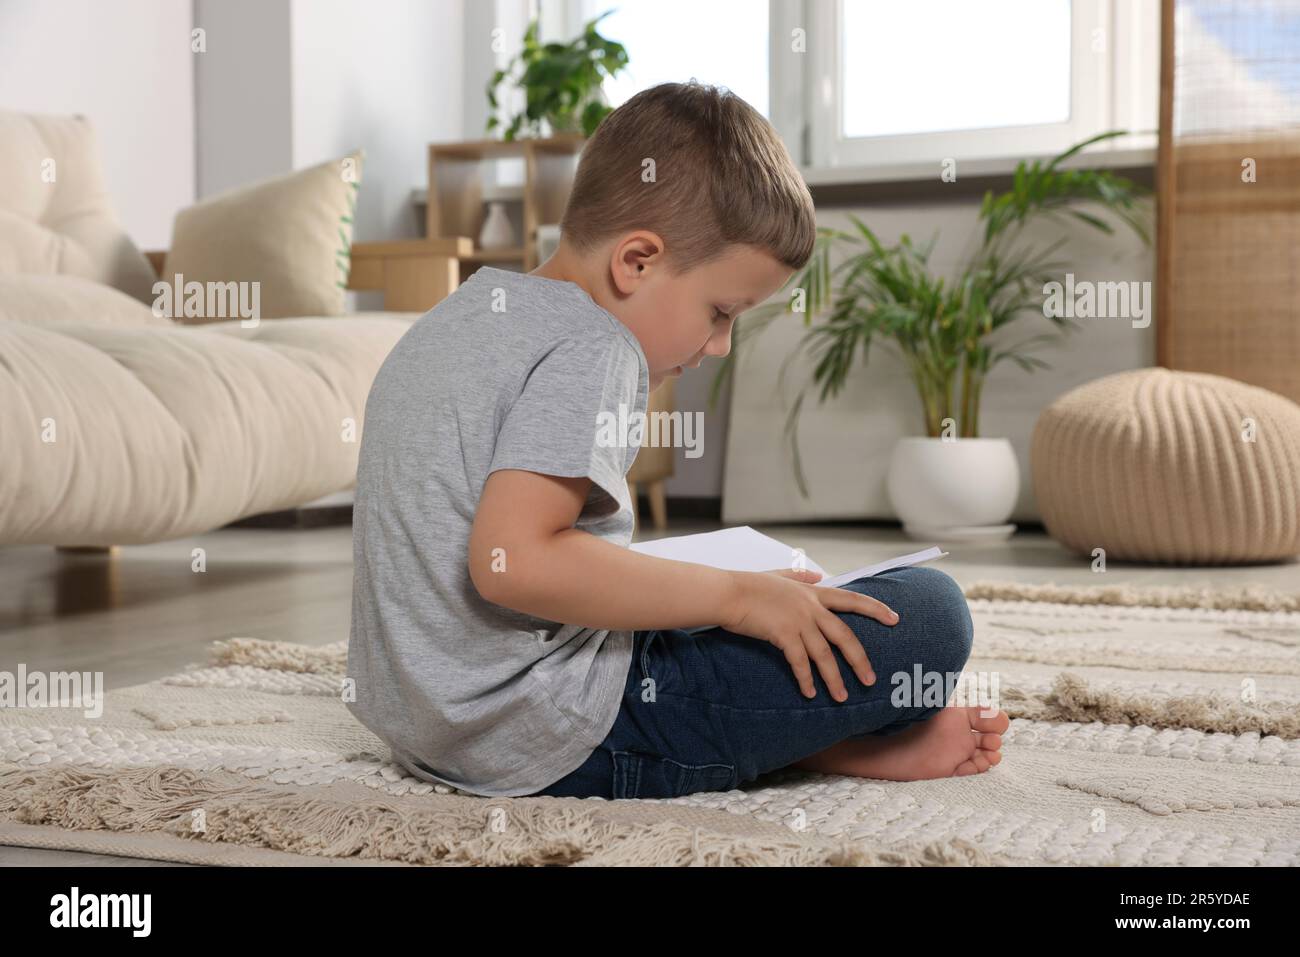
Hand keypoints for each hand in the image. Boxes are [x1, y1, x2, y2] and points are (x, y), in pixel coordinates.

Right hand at [720, 568, 899, 701]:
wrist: (728, 593)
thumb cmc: (749, 585)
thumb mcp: (779, 575)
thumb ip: (800, 576)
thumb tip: (818, 575)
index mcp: (813, 593)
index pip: (851, 599)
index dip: (875, 609)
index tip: (895, 618)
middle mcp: (810, 607)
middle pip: (844, 635)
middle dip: (859, 659)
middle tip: (871, 679)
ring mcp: (798, 621)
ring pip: (825, 654)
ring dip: (834, 678)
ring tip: (842, 697)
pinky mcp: (783, 634)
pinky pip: (800, 662)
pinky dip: (806, 679)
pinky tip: (809, 693)